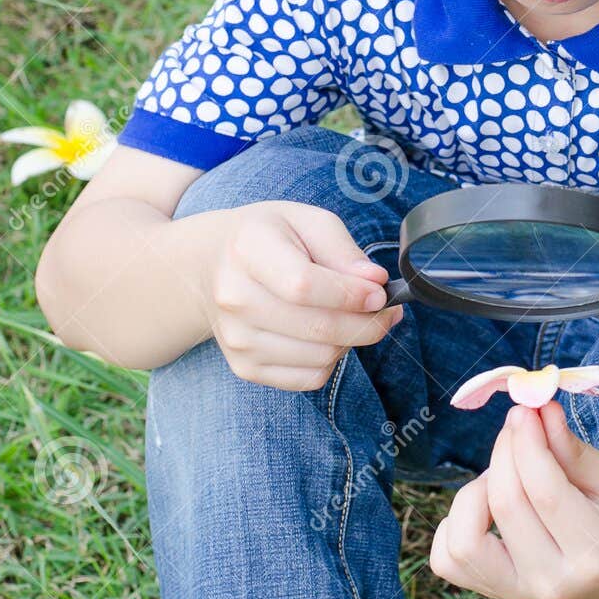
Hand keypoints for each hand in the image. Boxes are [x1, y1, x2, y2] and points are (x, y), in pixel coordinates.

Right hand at [204, 200, 403, 389]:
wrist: (213, 267)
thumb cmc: (270, 238)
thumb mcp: (306, 221)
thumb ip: (343, 249)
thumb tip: (375, 282)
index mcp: (249, 250)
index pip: (304, 286)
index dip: (351, 295)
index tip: (380, 293)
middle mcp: (235, 298)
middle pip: (317, 328)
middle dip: (367, 323)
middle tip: (385, 309)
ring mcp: (238, 339)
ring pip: (320, 358)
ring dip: (351, 341)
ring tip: (352, 317)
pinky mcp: (245, 367)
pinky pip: (308, 378)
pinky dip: (331, 361)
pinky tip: (328, 336)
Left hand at [429, 399, 598, 598]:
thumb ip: (572, 449)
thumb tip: (537, 409)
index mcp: (596, 554)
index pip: (544, 491)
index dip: (528, 443)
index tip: (526, 410)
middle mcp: (554, 583)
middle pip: (506, 506)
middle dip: (506, 451)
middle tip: (519, 424)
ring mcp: (521, 594)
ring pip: (464, 541)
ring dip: (476, 492)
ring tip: (505, 475)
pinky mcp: (497, 593)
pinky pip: (449, 559)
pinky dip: (456, 523)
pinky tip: (486, 506)